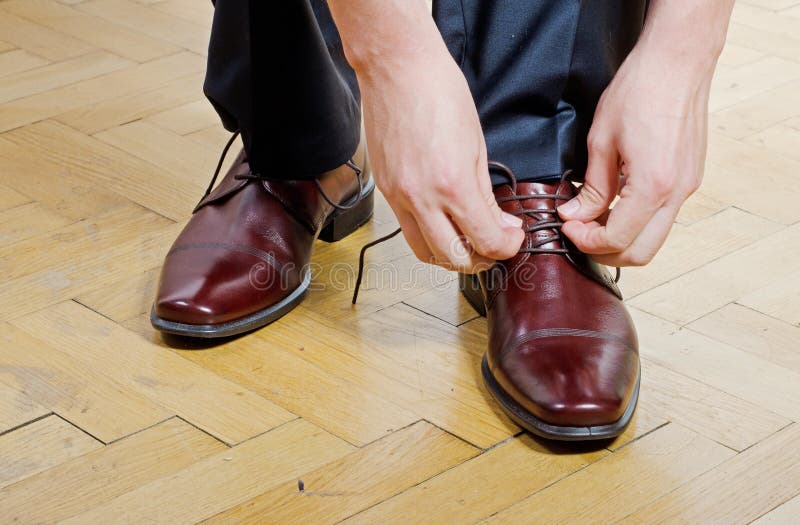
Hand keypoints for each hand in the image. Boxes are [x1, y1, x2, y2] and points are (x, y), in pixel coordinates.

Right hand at [356, 48, 523, 271]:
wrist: (398, 68)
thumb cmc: (440, 92)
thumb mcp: (478, 145)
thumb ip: (486, 192)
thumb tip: (500, 223)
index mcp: (453, 185)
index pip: (485, 241)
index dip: (506, 247)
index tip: (513, 239)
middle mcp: (421, 198)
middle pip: (453, 259)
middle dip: (480, 260)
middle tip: (493, 247)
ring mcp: (399, 197)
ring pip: (425, 252)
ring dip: (450, 256)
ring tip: (467, 242)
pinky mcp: (385, 191)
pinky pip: (407, 229)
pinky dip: (428, 235)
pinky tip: (442, 221)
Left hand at [558, 29, 717, 266]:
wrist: (678, 61)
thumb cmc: (639, 91)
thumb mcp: (601, 140)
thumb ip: (592, 187)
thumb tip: (576, 215)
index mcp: (653, 186)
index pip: (617, 240)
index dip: (586, 241)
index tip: (567, 226)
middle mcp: (677, 193)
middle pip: (642, 253)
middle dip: (605, 253)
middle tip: (579, 235)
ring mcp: (688, 187)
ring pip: (655, 238)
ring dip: (623, 239)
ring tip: (594, 219)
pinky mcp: (690, 178)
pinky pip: (663, 216)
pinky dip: (638, 221)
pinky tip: (616, 203)